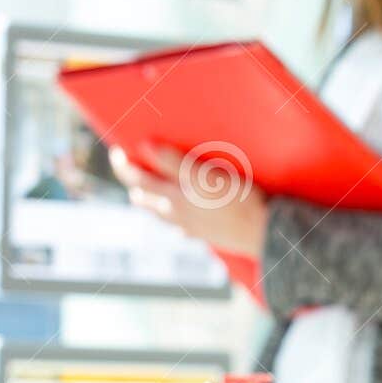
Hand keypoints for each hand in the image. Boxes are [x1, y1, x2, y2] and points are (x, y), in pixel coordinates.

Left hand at [109, 143, 267, 256]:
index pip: (138, 180)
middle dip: (136, 185)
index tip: (117, 152)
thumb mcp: (206, 176)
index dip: (124, 166)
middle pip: (146, 200)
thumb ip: (175, 162)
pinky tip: (183, 223)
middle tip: (132, 172)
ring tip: (150, 196)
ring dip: (153, 204)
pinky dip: (178, 222)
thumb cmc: (238, 200)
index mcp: (173, 198)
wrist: (265, 232)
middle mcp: (178, 215)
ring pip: (163, 216)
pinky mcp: (209, 236)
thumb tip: (146, 145)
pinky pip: (186, 230)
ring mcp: (192, 228)